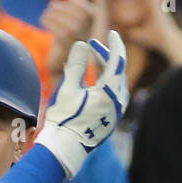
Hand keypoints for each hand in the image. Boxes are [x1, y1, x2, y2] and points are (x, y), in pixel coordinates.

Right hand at [34, 30, 129, 176]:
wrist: (63, 149)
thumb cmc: (64, 119)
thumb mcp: (67, 89)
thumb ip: (75, 65)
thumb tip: (81, 44)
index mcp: (109, 93)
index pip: (117, 61)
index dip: (114, 44)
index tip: (111, 33)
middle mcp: (118, 102)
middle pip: (118, 72)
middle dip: (106, 57)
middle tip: (93, 48)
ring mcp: (116, 113)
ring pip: (118, 84)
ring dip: (107, 71)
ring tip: (94, 63)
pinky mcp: (111, 121)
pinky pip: (115, 96)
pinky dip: (108, 84)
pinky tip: (97, 83)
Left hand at [42, 0, 97, 78]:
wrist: (59, 68)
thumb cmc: (66, 43)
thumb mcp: (72, 22)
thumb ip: (78, 5)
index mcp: (95, 33)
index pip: (91, 12)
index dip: (80, 4)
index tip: (68, 0)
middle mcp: (91, 40)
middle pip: (80, 17)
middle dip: (65, 8)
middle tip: (52, 5)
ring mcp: (80, 46)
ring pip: (71, 24)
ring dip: (56, 15)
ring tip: (46, 13)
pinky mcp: (67, 51)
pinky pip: (61, 33)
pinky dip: (50, 23)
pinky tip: (43, 20)